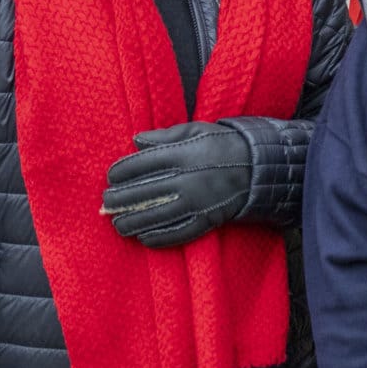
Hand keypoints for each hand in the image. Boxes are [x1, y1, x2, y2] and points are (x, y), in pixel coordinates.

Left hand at [101, 122, 251, 247]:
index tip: (111, 177)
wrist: (259, 167)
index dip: (120, 173)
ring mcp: (196, 203)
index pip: (139, 165)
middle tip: (107, 203)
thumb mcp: (196, 130)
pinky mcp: (206, 220)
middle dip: (119, 200)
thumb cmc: (223, 144)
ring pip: (155, 218)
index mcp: (182, 155)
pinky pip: (178, 233)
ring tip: (118, 224)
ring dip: (131, 223)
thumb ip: (164, 136)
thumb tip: (135, 141)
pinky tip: (143, 237)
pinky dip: (158, 238)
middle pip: (141, 194)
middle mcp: (186, 180)